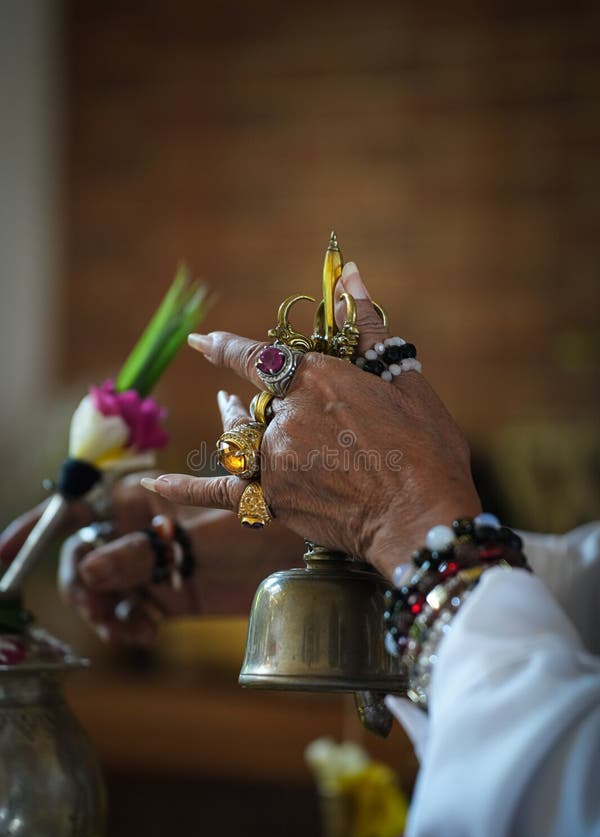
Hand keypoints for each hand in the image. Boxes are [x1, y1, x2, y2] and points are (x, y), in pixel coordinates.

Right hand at [0, 473, 303, 644]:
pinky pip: (122, 614)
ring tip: (133, 626)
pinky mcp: (162, 595)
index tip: (1, 560)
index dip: (29, 532)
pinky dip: (122, 626)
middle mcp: (135, 529)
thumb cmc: (261, 524)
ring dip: (102, 612)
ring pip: (96, 592)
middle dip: (81, 587)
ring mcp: (147, 564)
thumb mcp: (203, 537)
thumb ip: (141, 552)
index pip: (70, 511)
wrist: (301, 557)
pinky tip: (142, 633)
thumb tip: (86, 571)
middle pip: (77, 558)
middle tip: (102, 609)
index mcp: (137, 499)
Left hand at [140, 262, 481, 580]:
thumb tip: (350, 273)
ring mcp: (274, 460)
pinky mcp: (272, 499)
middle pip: (255, 402)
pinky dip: (183, 490)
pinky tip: (151, 487)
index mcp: (317, 380)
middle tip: (278, 403)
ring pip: (238, 437)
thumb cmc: (426, 449)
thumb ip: (368, 327)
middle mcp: (286, 416)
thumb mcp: (406, 380)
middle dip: (264, 400)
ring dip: (234, 424)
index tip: (202, 341)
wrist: (422, 517)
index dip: (227, 347)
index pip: (258, 357)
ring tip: (229, 410)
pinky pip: (218, 492)